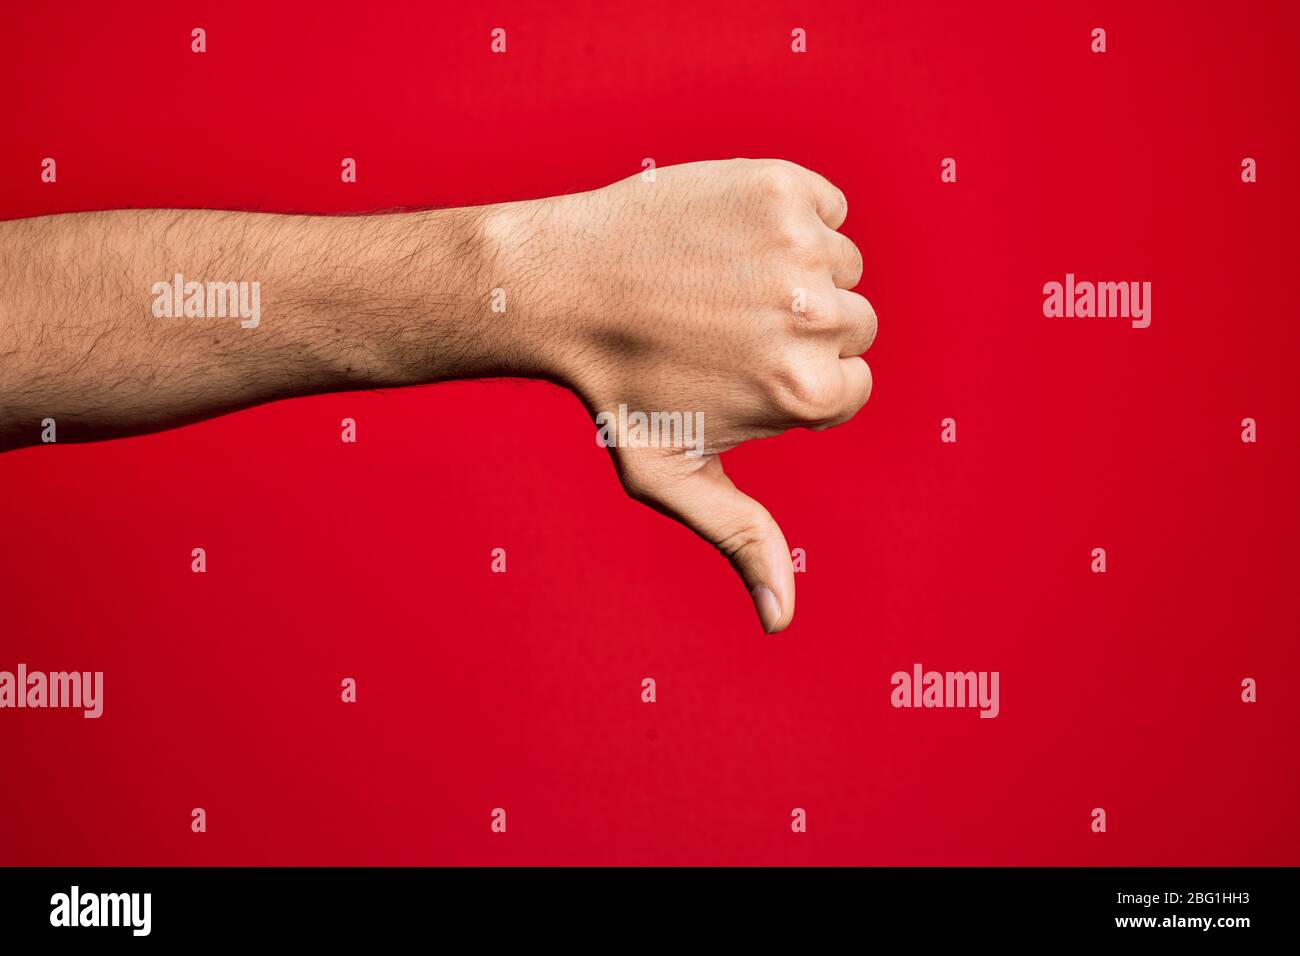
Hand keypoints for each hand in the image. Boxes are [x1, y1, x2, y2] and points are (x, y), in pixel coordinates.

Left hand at [492, 159, 876, 632]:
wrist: (560, 285)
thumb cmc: (617, 391)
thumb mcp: (673, 477)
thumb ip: (741, 540)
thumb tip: (782, 621)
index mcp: (807, 392)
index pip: (849, 388)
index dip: (792, 384)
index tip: (731, 372)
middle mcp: (815, 316)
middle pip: (855, 327)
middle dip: (800, 332)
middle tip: (720, 328)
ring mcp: (799, 246)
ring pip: (843, 266)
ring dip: (797, 276)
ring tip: (720, 286)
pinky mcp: (780, 184)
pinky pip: (827, 207)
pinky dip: (793, 218)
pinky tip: (727, 241)